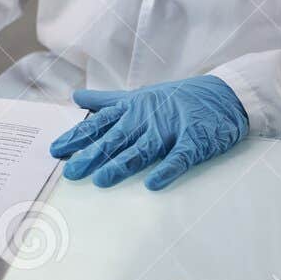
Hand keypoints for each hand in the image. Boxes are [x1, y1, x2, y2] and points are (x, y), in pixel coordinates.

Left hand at [49, 75, 247, 190]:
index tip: (57, 150)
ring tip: (102, 180)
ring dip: (122, 164)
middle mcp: (147, 118)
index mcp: (133, 109)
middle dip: (93, 155)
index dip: (78, 136)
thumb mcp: (139, 95)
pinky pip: (180, 157)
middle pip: (116, 138)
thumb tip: (77, 97)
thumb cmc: (177, 98)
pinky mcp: (195, 141)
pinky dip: (167, 170)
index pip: (100, 123)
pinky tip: (153, 184)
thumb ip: (107, 100)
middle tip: (71, 172)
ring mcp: (171, 129)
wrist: (223, 95)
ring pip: (143, 148)